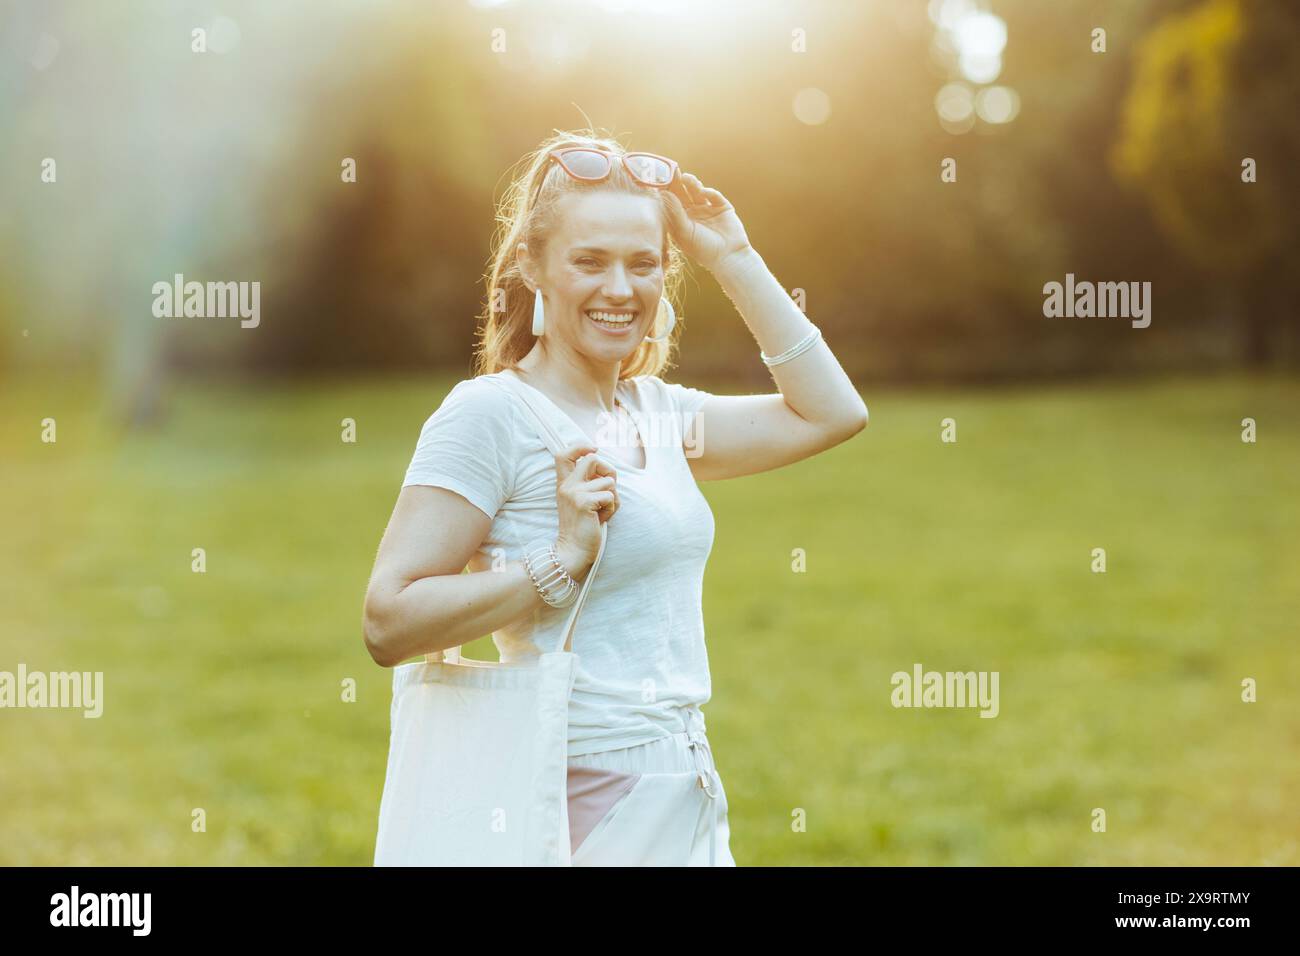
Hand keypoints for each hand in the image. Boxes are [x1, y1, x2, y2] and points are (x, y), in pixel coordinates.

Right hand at [552, 444, 618, 579]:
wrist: (574, 551)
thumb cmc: (584, 528)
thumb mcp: (583, 502)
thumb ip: (590, 485)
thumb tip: (608, 471)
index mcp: (564, 484)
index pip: (563, 454)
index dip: (579, 446)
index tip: (593, 449)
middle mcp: (567, 485)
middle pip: (592, 459)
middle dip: (609, 471)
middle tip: (609, 488)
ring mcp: (574, 493)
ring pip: (608, 481)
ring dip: (613, 497)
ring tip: (603, 511)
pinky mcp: (584, 502)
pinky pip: (610, 496)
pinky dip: (612, 508)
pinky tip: (602, 519)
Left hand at [665, 170, 752, 273]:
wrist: (728, 257)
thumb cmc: (703, 249)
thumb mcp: (685, 232)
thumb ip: (675, 212)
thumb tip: (664, 194)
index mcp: (681, 220)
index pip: (671, 202)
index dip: (666, 190)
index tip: (659, 180)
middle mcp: (693, 213)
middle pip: (683, 193)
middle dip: (678, 182)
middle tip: (672, 170)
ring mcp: (708, 209)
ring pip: (698, 191)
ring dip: (692, 183)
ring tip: (686, 177)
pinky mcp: (722, 207)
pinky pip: (714, 196)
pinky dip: (709, 192)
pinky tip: (704, 192)